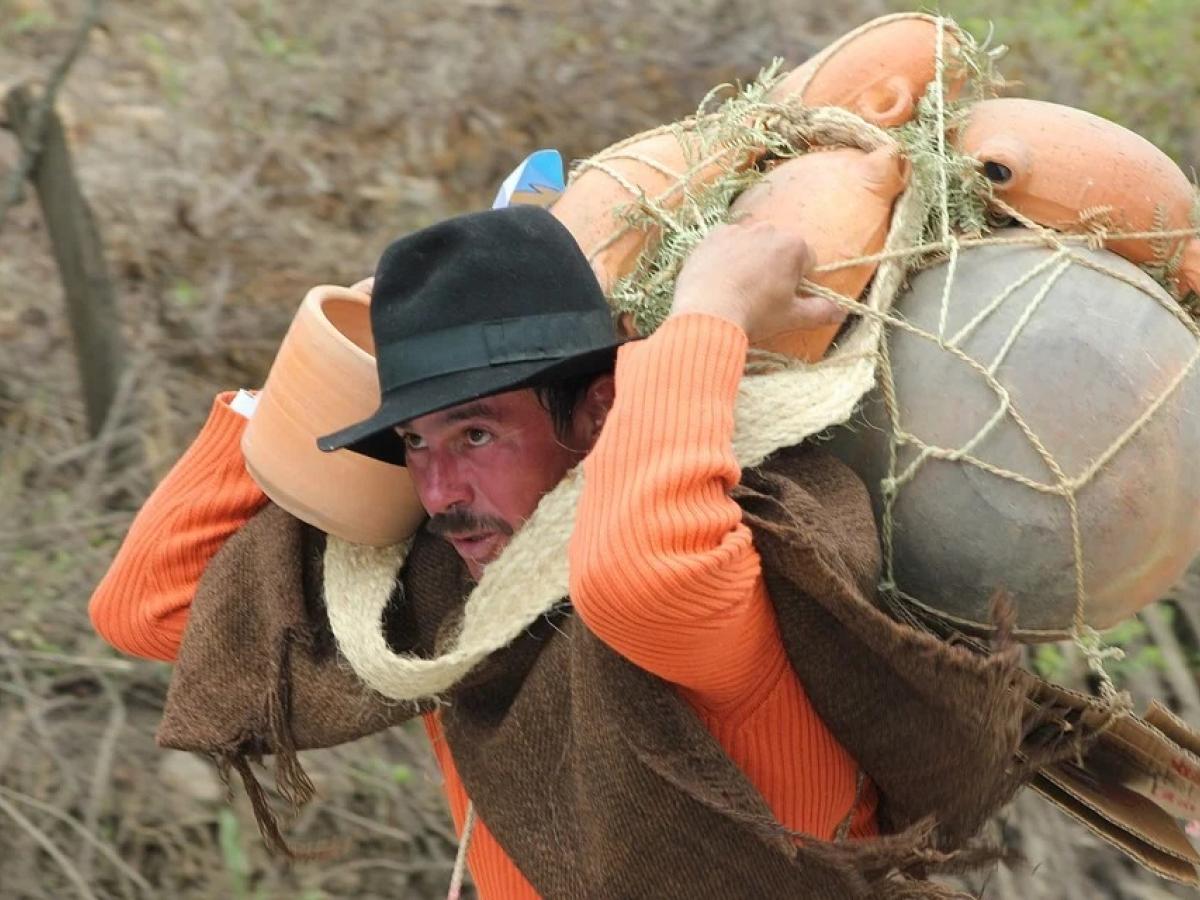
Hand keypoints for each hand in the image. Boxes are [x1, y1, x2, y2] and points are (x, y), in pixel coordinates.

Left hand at [669, 221, 844, 342]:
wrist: (706, 313)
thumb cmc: (754, 314)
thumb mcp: (792, 317)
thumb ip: (820, 311)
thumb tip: (841, 313)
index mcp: (793, 246)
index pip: (807, 261)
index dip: (799, 282)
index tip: (784, 299)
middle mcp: (767, 229)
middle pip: (779, 250)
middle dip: (775, 268)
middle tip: (760, 297)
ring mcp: (737, 230)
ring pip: (752, 245)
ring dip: (750, 261)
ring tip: (737, 289)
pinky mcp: (711, 236)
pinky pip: (726, 244)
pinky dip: (726, 258)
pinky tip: (719, 280)